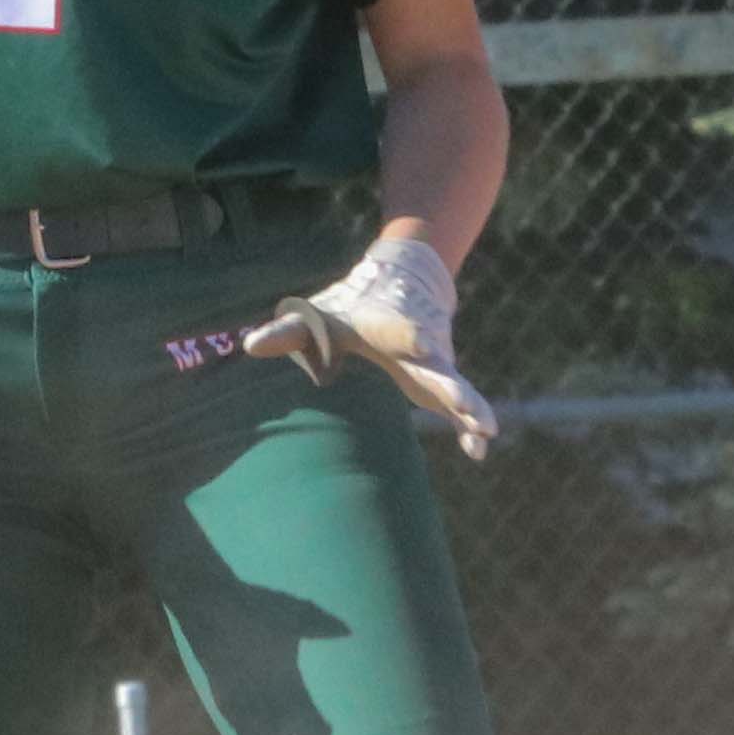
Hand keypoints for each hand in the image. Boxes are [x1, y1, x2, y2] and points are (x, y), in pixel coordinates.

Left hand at [242, 233, 498, 459]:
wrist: (403, 282)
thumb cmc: (350, 307)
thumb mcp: (318, 316)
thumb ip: (287, 331)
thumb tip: (249, 345)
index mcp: (389, 328)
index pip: (400, 331)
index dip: (410, 336)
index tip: (422, 342)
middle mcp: (419, 348)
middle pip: (437, 368)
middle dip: (451, 386)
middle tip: (465, 403)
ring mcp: (435, 366)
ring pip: (457, 389)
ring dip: (470, 410)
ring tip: (484, 430)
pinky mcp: (441, 381)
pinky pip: (460, 407)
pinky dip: (468, 426)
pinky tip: (478, 451)